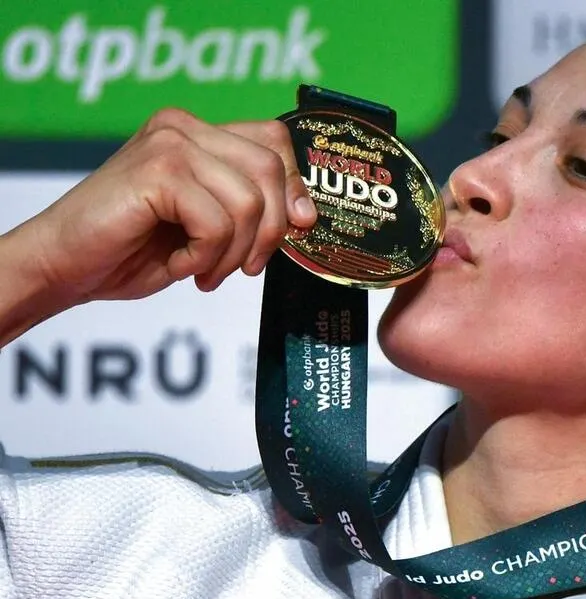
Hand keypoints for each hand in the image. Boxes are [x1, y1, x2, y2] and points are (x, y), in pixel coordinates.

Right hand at [20, 107, 316, 304]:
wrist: (66, 265)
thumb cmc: (133, 247)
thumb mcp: (207, 225)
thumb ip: (250, 208)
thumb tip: (307, 214)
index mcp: (199, 133)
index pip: (275, 142)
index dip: (294, 188)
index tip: (294, 230)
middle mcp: (184, 127)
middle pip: (270, 170)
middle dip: (268, 232)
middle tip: (243, 267)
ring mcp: (170, 144)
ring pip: (248, 203)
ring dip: (233, 254)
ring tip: (203, 269)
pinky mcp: (158, 171)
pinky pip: (217, 223)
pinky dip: (204, 257)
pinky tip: (178, 264)